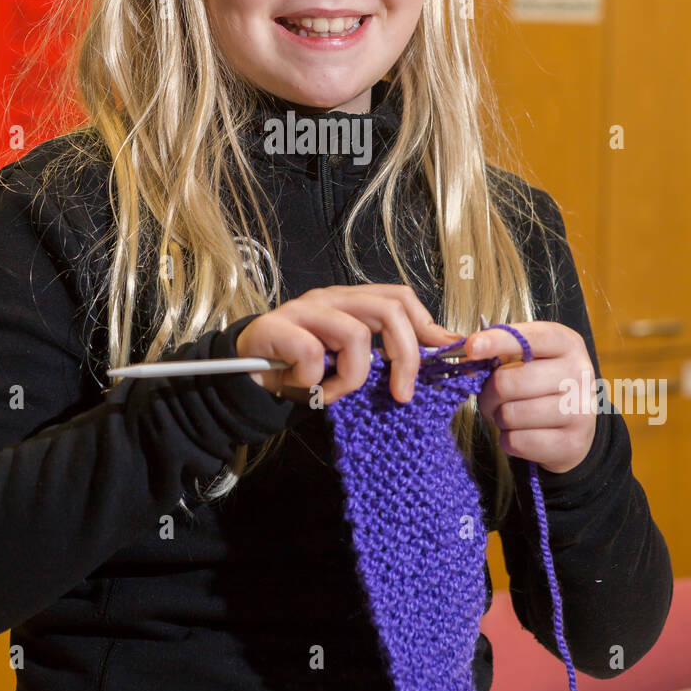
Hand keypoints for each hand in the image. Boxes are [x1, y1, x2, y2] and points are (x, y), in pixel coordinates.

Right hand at [236, 284, 464, 406]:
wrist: (247, 374)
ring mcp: (303, 310)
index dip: (427, 324)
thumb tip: (439, 353)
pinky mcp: (276, 327)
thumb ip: (384, 354)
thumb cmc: (304, 370)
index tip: (443, 354)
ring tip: (335, 393)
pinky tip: (305, 388)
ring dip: (352, 377)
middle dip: (405, 356)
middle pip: (388, 310)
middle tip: (402, 394)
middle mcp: (330, 298)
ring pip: (354, 335)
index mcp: (351, 302)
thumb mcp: (349, 362)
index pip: (399, 297)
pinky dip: (315, 381)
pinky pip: (312, 355)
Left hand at [464, 321, 596, 474]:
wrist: (575, 422)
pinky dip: (508, 439)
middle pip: (509, 382)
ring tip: (509, 415)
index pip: (530, 339)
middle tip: (489, 398)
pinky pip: (517, 441)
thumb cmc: (542, 382)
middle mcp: (579, 374)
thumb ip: (500, 351)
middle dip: (487, 393)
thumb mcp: (529, 357)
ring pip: (510, 415)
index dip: (498, 341)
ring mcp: (580, 410)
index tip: (471, 346)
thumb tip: (469, 355)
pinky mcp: (572, 443)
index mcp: (566, 343)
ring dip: (499, 417)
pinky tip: (521, 432)